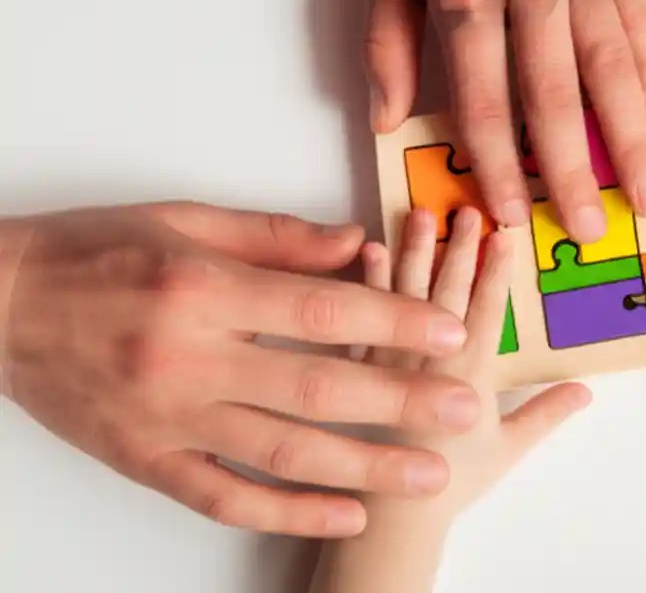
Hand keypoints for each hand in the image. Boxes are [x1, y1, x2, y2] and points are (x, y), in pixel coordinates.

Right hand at [0, 202, 483, 537]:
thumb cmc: (90, 254)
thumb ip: (276, 238)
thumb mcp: (183, 220)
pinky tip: (344, 514)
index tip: (450, 331)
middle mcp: (186, 358)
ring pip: (280, 451)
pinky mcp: (145, 460)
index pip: (318, 310)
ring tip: (428, 473)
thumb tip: (358, 247)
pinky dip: (288, 510)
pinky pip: (225, 497)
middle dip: (400, 401)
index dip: (392, 320)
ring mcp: (165, 417)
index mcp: (201, 288)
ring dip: (363, 466)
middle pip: (314, 386)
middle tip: (466, 410)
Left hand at [357, 207, 590, 518]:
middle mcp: (430, 356)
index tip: (503, 233)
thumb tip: (587, 388)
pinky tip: (367, 250)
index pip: (487, 309)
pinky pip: (361, 314)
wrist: (392, 513)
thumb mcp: (510, 447)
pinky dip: (365, 280)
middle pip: (447, 290)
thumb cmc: (454, 480)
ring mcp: (391, 357)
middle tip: (466, 209)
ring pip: (403, 292)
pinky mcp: (360, 365)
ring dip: (413, 250)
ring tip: (419, 213)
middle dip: (459, 246)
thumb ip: (547, 413)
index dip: (496, 269)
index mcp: (470, 372)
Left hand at [364, 0, 645, 241]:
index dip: (498, 165)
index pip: (482, 97)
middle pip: (554, 92)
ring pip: (610, 61)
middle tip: (593, 228)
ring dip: (630, 135)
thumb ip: (387, 41)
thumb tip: (388, 121)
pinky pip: (641, 10)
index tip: (511, 215)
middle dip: (574, 171)